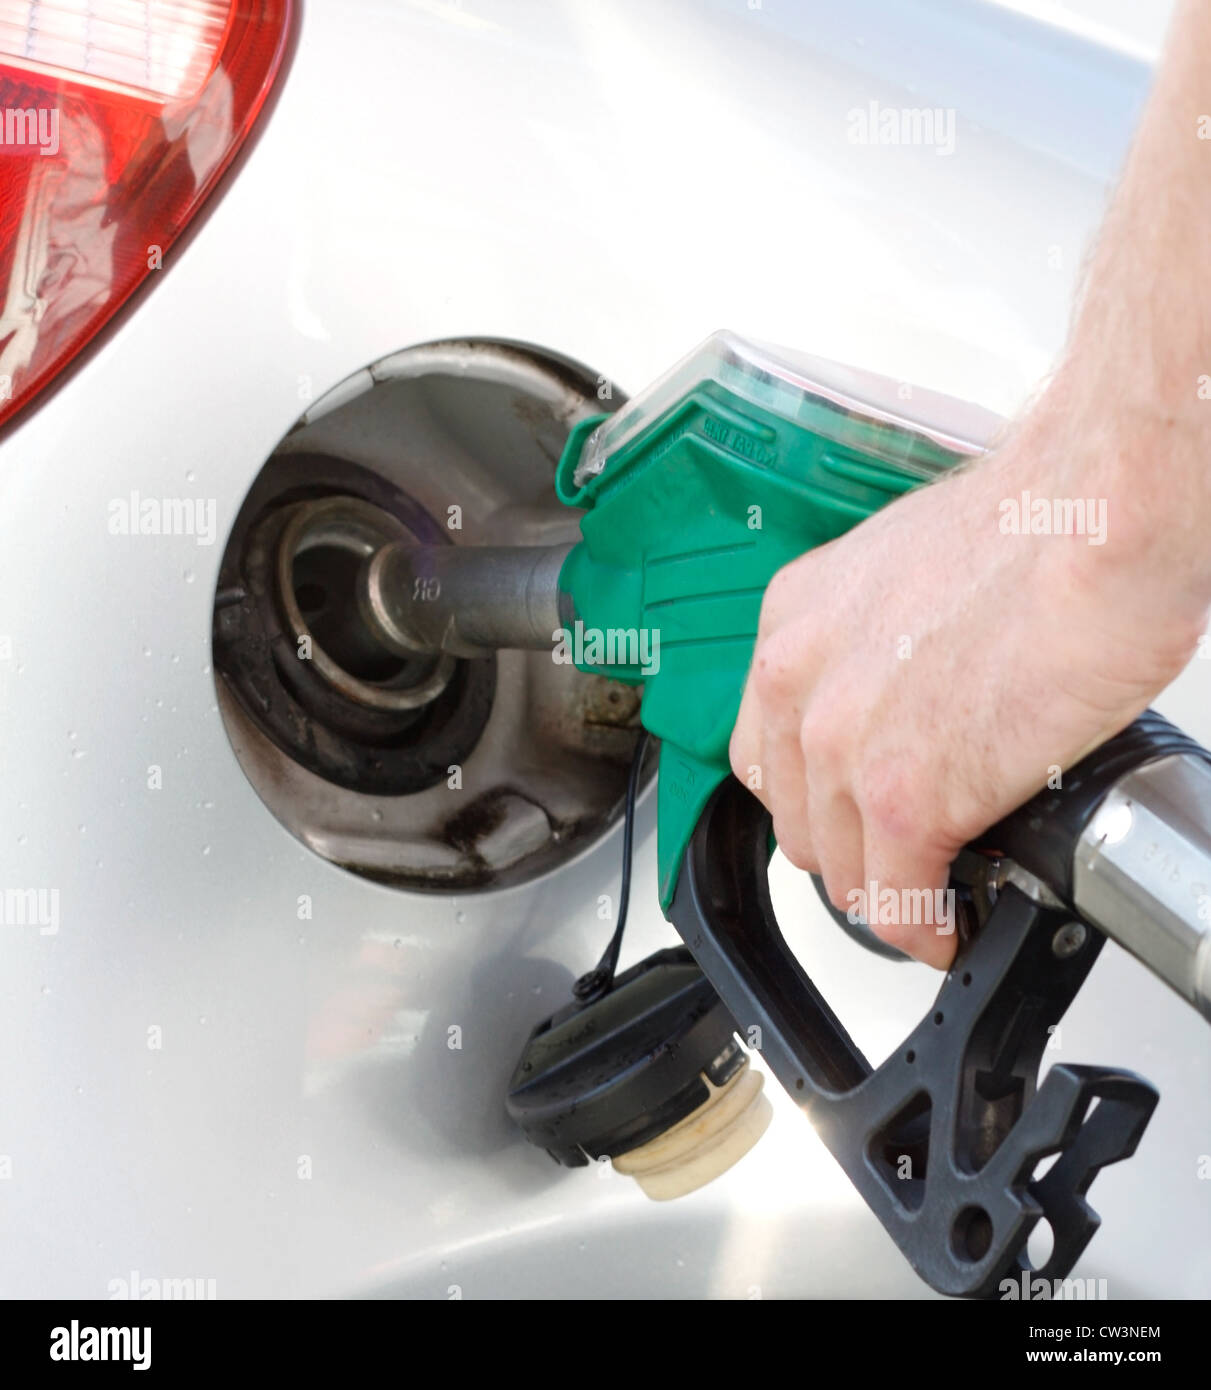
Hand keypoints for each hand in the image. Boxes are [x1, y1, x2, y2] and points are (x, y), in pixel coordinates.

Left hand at [729, 403, 1204, 966]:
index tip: (846, 819)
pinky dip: (925, 930)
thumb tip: (911, 698)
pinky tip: (952, 926)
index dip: (812, 801)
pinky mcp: (904, 797)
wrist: (1095, 519)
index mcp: (795, 624)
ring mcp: (842, 745)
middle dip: (848, 851)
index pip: (768, 750)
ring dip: (888, 897)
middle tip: (899, 862)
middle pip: (796, 819)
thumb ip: (882, 647)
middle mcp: (799, 683)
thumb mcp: (910, 577)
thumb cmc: (1038, 527)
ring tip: (932, 899)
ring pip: (841, 872)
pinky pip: (898, 903)